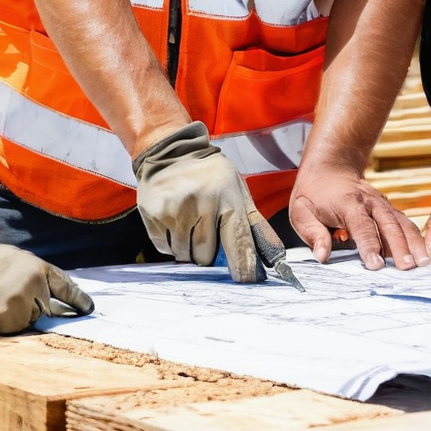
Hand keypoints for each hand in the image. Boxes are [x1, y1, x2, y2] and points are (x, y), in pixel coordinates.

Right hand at [133, 122, 267, 281]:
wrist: (171, 151)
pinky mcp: (154, 214)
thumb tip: (275, 256)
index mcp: (227, 195)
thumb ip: (254, 224)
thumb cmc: (210, 175)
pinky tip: (173, 221)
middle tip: (204, 230)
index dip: (242, 263)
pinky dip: (171, 243)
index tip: (244, 279)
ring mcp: (175, 209)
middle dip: (207, 251)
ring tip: (188, 223)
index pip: (238, 240)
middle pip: (206, 254)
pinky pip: (165, 248)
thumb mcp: (237, 190)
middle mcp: (201, 202)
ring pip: (185, 254)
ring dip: (188, 248)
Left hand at [290, 162, 430, 269]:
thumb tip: (322, 255)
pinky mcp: (389, 209)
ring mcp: (382, 204)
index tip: (376, 266)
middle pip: (388, 224)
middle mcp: (369, 202)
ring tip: (426, 263)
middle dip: (399, 246)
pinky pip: (406, 224)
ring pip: (402, 223)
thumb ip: (313, 233)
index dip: (369, 245)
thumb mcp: (301, 210)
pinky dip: (418, 239)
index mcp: (348, 203)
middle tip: (409, 268)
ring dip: (415, 243)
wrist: (330, 167)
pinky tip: (428, 255)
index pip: (361, 226)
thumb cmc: (314, 194)